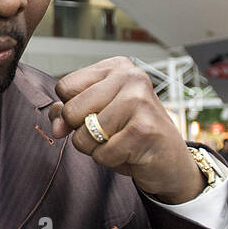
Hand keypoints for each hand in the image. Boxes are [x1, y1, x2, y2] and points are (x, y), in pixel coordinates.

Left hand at [48, 57, 204, 203]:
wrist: (170, 161)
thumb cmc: (129, 135)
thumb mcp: (96, 117)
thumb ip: (68, 114)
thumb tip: (57, 125)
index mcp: (116, 67)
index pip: (65, 88)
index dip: (72, 111)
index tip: (97, 115)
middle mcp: (130, 77)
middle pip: (71, 111)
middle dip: (83, 132)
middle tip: (112, 132)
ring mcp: (138, 101)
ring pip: (84, 135)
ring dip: (97, 149)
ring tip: (121, 142)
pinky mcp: (143, 130)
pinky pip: (101, 154)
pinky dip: (111, 161)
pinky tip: (131, 152)